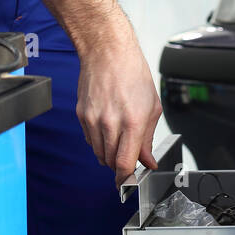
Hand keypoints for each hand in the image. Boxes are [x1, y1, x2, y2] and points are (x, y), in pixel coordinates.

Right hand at [76, 22, 162, 185]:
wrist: (107, 51)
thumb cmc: (132, 72)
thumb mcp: (152, 105)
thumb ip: (148, 138)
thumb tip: (147, 160)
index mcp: (132, 121)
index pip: (125, 164)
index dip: (127, 179)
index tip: (128, 183)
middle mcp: (110, 122)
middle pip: (110, 162)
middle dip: (120, 165)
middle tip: (128, 157)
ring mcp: (93, 119)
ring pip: (99, 153)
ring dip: (109, 154)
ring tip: (118, 138)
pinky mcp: (82, 115)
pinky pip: (90, 140)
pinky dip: (99, 141)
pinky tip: (107, 127)